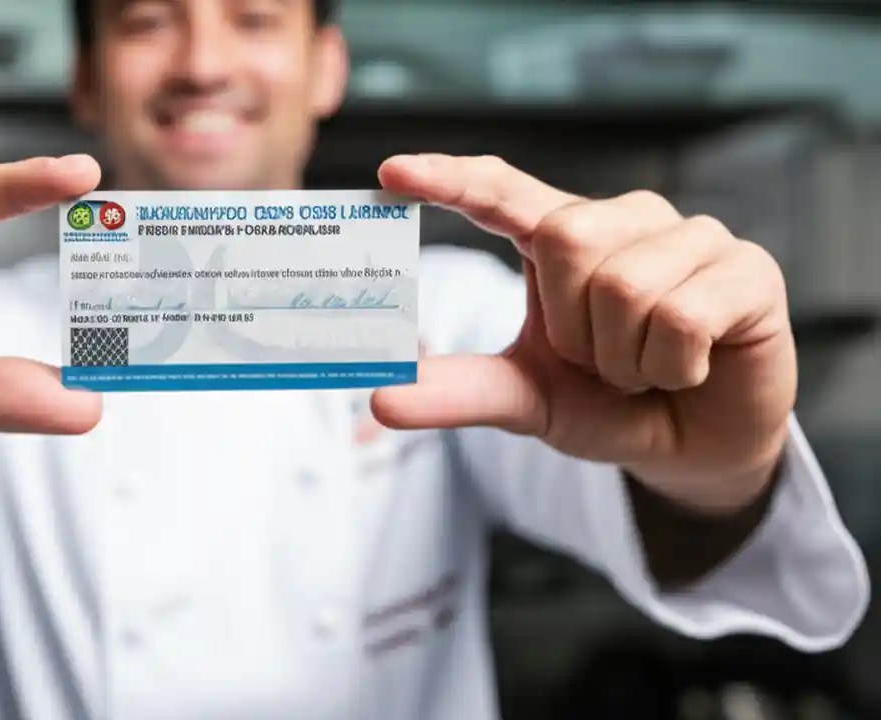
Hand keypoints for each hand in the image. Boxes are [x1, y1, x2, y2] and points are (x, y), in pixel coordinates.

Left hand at [372, 154, 794, 514]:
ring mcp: (691, 237)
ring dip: (622, 357)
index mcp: (562, 235)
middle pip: (564, 238)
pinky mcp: (747, 269)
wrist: (692, 450)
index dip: (451, 179)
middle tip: (598, 362)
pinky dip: (671, 366)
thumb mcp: (525, 400)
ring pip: (623, 284)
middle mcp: (625, 219)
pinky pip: (681, 316)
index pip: (501, 189)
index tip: (391, 172)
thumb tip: (382, 398)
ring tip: (644, 368)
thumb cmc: (607, 406)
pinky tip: (690, 369)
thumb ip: (459, 392)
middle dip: (571, 326)